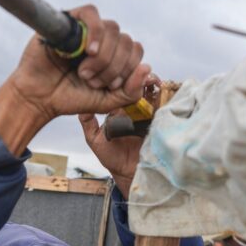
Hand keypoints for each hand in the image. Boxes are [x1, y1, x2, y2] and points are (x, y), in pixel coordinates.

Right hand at [0, 5, 150, 155]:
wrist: (40, 99)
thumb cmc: (72, 98)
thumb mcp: (108, 101)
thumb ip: (131, 91)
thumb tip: (147, 67)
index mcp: (114, 54)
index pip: (136, 49)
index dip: (129, 68)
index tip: (111, 85)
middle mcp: (102, 39)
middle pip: (126, 40)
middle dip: (113, 67)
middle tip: (93, 82)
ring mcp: (86, 28)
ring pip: (112, 29)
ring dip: (103, 57)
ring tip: (84, 72)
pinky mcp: (69, 20)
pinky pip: (91, 13)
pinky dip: (95, 32)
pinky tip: (89, 51)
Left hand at [79, 75, 159, 198]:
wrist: (130, 173)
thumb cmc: (112, 157)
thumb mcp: (95, 139)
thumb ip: (88, 123)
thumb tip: (80, 108)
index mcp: (119, 108)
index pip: (121, 87)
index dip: (123, 78)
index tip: (121, 72)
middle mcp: (135, 108)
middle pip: (139, 85)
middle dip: (140, 76)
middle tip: (140, 73)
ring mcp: (149, 113)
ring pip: (153, 91)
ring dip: (153, 83)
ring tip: (151, 81)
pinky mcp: (161, 121)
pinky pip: (165, 104)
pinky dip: (165, 95)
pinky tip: (161, 92)